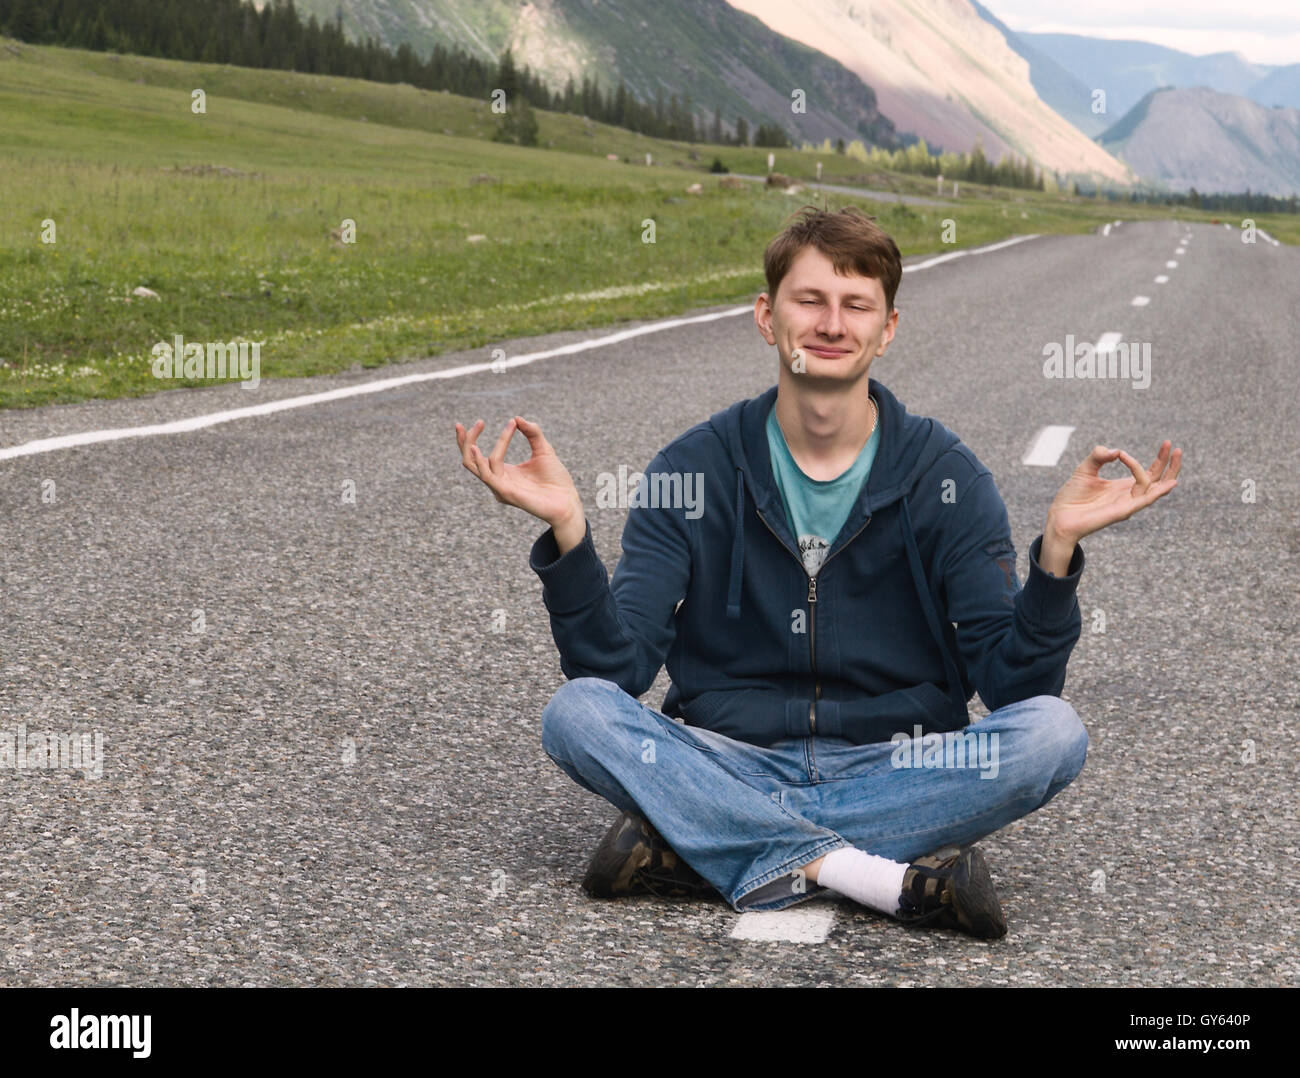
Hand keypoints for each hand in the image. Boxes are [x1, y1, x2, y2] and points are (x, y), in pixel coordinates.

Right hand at [455, 416, 582, 528]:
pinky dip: (480, 460)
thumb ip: (532, 433)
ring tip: (479, 425)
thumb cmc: (556, 480)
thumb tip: (517, 418)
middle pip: (469, 460)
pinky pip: (488, 475)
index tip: (489, 421)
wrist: (568, 501)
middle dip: (465, 440)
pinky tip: (477, 448)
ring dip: (474, 443)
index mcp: (503, 472)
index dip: (475, 438)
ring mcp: (499, 488)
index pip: (479, 455)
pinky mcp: (506, 493)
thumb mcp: (544, 449)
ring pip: (476, 465)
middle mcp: (497, 481)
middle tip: (473, 422)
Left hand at [1047, 441, 1182, 542]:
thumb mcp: (1085, 469)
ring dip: (1163, 469)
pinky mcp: (1124, 511)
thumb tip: (1116, 451)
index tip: (1166, 443)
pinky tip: (1170, 483)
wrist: (1060, 517)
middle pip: (1159, 480)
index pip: (1150, 471)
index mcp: (1123, 486)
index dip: (1160, 458)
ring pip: (1154, 486)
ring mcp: (1129, 503)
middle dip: (1169, 463)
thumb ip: (1099, 456)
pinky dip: (1157, 491)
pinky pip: (1144, 500)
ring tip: (1171, 452)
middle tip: (1176, 447)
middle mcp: (1130, 495)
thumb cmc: (1072, 497)